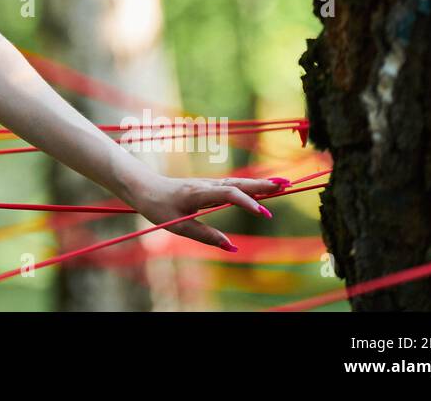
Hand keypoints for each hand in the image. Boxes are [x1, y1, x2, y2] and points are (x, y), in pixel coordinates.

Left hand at [126, 174, 285, 251]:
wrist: (143, 187)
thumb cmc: (158, 207)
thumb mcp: (179, 226)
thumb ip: (206, 236)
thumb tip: (232, 248)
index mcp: (199, 193)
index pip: (228, 194)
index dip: (247, 202)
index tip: (264, 213)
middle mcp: (206, 185)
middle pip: (238, 184)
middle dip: (263, 186)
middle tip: (287, 185)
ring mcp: (208, 184)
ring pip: (238, 183)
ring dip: (260, 184)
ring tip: (282, 184)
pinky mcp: (208, 187)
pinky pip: (233, 185)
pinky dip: (250, 186)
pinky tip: (262, 188)